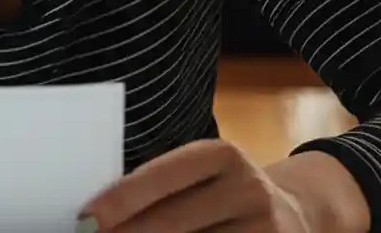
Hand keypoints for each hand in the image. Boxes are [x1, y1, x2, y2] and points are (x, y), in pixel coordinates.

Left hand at [79, 140, 316, 232]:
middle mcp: (248, 189)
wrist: (294, 214)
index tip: (86, 218)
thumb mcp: (201, 176)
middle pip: (175, 221)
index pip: (165, 174)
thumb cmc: (221, 194)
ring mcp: (265, 228)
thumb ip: (159, 189)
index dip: (123, 198)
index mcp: (222, 155)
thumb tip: (98, 217)